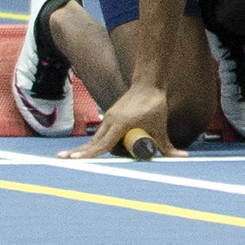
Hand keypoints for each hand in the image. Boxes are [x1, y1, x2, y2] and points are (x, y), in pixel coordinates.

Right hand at [61, 84, 187, 158]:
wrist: (148, 84)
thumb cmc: (154, 105)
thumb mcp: (161, 128)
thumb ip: (168, 145)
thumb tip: (182, 158)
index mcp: (120, 124)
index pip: (102, 143)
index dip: (89, 153)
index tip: (76, 159)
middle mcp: (110, 121)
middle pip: (93, 142)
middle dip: (79, 152)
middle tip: (62, 160)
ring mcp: (108, 118)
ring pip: (96, 137)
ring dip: (85, 148)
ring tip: (69, 157)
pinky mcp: (110, 117)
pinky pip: (100, 132)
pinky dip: (94, 141)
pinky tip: (84, 149)